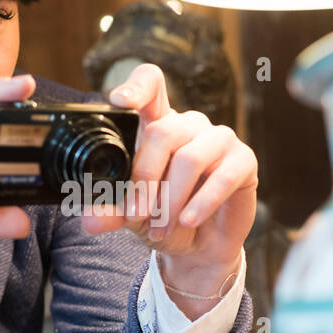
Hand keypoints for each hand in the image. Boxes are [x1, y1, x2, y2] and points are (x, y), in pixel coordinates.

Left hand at [83, 63, 256, 317]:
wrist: (202, 247)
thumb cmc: (165, 218)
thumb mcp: (132, 215)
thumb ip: (111, 212)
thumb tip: (89, 220)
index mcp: (159, 124)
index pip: (151, 85)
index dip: (137, 86)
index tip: (119, 101)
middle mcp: (189, 125)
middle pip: (163, 132)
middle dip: (145, 179)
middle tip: (136, 215)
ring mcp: (219, 139)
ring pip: (190, 158)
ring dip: (171, 199)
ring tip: (160, 229)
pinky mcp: (244, 161)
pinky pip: (223, 177)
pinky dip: (201, 203)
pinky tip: (188, 221)